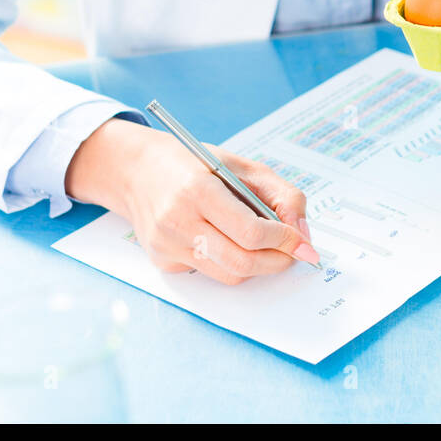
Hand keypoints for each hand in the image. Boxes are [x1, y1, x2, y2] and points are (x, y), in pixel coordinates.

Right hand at [65, 117, 319, 283]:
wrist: (138, 172)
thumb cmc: (196, 166)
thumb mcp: (243, 167)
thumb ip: (282, 195)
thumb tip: (302, 233)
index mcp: (198, 189)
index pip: (250, 232)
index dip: (284, 241)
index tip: (302, 242)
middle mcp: (177, 220)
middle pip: (241, 261)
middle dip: (277, 262)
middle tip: (294, 253)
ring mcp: (166, 245)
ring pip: (229, 274)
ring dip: (258, 266)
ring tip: (268, 247)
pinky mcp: (162, 261)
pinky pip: (210, 272)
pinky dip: (230, 262)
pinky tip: (228, 241)